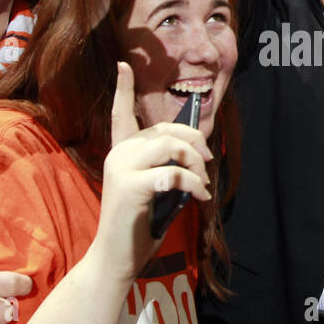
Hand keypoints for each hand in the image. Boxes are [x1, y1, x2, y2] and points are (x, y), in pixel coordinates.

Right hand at [95, 62, 213, 271]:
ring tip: (202, 185)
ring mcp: (123, 168)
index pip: (120, 114)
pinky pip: (175, 173)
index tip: (123, 65)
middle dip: (195, 142)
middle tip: (207, 165)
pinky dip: (194, 184)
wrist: (116, 258)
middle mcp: (119, 155)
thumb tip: (197, 152)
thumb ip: (166, 166)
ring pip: (172, 146)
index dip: (122, 89)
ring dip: (196, 164)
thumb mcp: (155, 189)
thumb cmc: (138, 226)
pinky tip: (199, 198)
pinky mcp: (132, 186)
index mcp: (121, 153)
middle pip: (166, 130)